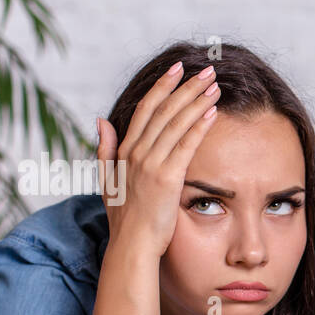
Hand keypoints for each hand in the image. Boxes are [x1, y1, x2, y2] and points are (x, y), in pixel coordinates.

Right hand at [96, 60, 220, 254]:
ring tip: (214, 86)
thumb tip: (100, 120)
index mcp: (123, 150)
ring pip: (176, 123)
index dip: (162, 86)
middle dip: (186, 87)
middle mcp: (136, 152)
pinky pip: (185, 145)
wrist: (131, 245)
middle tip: (207, 70)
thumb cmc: (125, 218)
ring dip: (197, 101)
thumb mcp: (106, 180)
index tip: (178, 69)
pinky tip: (212, 112)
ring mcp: (150, 164)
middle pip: (164, 110)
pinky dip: (199, 126)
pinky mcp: (167, 178)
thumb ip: (104, 148)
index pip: (145, 108)